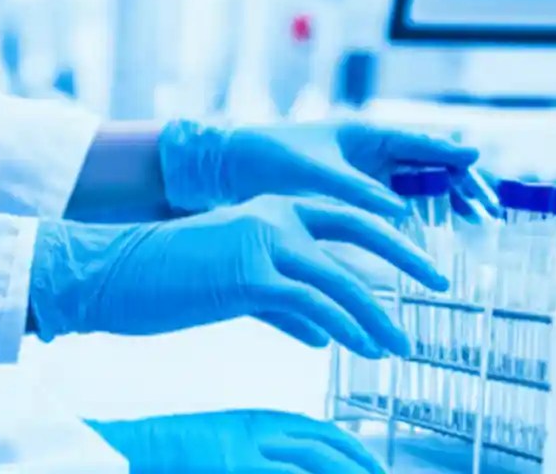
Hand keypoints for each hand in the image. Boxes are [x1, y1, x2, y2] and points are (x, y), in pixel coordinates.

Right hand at [29, 196, 446, 356]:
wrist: (112, 275)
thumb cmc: (168, 282)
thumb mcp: (234, 287)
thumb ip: (284, 303)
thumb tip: (324, 333)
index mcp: (272, 207)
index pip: (346, 217)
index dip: (388, 239)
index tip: (419, 264)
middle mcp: (274, 214)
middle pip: (359, 232)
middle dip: (407, 259)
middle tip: (443, 284)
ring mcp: (262, 241)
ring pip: (341, 279)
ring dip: (377, 317)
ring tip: (402, 346)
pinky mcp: (248, 275)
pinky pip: (312, 304)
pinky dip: (343, 327)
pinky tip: (361, 348)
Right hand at [89, 410, 384, 473]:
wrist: (127, 447)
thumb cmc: (171, 452)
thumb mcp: (222, 443)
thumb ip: (257, 452)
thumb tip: (286, 459)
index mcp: (259, 420)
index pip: (324, 433)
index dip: (358, 453)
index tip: (377, 471)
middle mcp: (260, 428)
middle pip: (330, 444)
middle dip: (365, 465)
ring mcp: (247, 448)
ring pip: (319, 458)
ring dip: (350, 472)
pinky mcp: (233, 464)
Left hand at [159, 120, 493, 219]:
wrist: (224, 172)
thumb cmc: (264, 160)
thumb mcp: (313, 174)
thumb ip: (357, 191)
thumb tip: (403, 212)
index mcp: (363, 133)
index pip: (419, 142)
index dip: (451, 155)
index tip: (477, 164)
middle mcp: (369, 151)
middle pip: (429, 164)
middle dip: (462, 183)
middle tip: (488, 209)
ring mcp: (363, 174)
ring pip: (419, 184)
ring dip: (448, 200)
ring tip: (476, 222)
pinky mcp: (351, 197)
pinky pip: (398, 204)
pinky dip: (422, 215)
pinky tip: (437, 234)